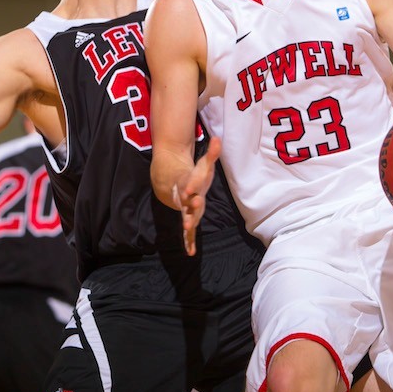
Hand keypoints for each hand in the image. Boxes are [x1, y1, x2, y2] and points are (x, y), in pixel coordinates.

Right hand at [172, 137, 221, 255]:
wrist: (174, 185)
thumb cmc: (193, 175)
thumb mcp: (203, 164)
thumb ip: (211, 153)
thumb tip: (218, 139)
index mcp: (189, 183)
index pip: (190, 184)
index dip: (190, 186)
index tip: (190, 190)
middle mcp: (185, 198)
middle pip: (187, 202)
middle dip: (189, 206)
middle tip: (191, 208)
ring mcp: (185, 209)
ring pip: (186, 217)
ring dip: (188, 223)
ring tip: (187, 228)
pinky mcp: (188, 219)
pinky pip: (188, 232)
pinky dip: (188, 241)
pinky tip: (190, 252)